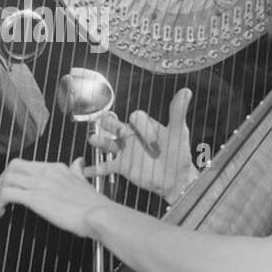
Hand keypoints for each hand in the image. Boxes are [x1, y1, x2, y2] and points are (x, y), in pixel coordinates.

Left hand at [0, 157, 103, 237]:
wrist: (99, 215)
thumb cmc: (94, 205)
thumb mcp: (84, 181)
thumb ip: (77, 171)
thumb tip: (78, 162)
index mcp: (56, 167)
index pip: (27, 164)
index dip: (15, 176)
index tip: (13, 188)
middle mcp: (46, 172)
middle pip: (13, 166)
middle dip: (2, 180)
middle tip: (0, 195)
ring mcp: (40, 183)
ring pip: (7, 178)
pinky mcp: (35, 198)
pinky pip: (8, 193)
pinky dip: (0, 201)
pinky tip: (2, 210)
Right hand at [84, 87, 197, 203]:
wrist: (177, 179)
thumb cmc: (179, 154)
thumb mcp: (178, 131)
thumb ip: (178, 112)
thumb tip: (186, 92)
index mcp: (145, 126)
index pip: (136, 118)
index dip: (142, 127)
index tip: (151, 140)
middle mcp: (133, 137)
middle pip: (116, 125)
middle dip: (109, 123)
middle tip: (102, 120)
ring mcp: (127, 152)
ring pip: (108, 143)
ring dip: (100, 141)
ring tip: (93, 139)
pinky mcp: (124, 167)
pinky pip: (106, 166)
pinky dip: (95, 169)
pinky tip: (85, 171)